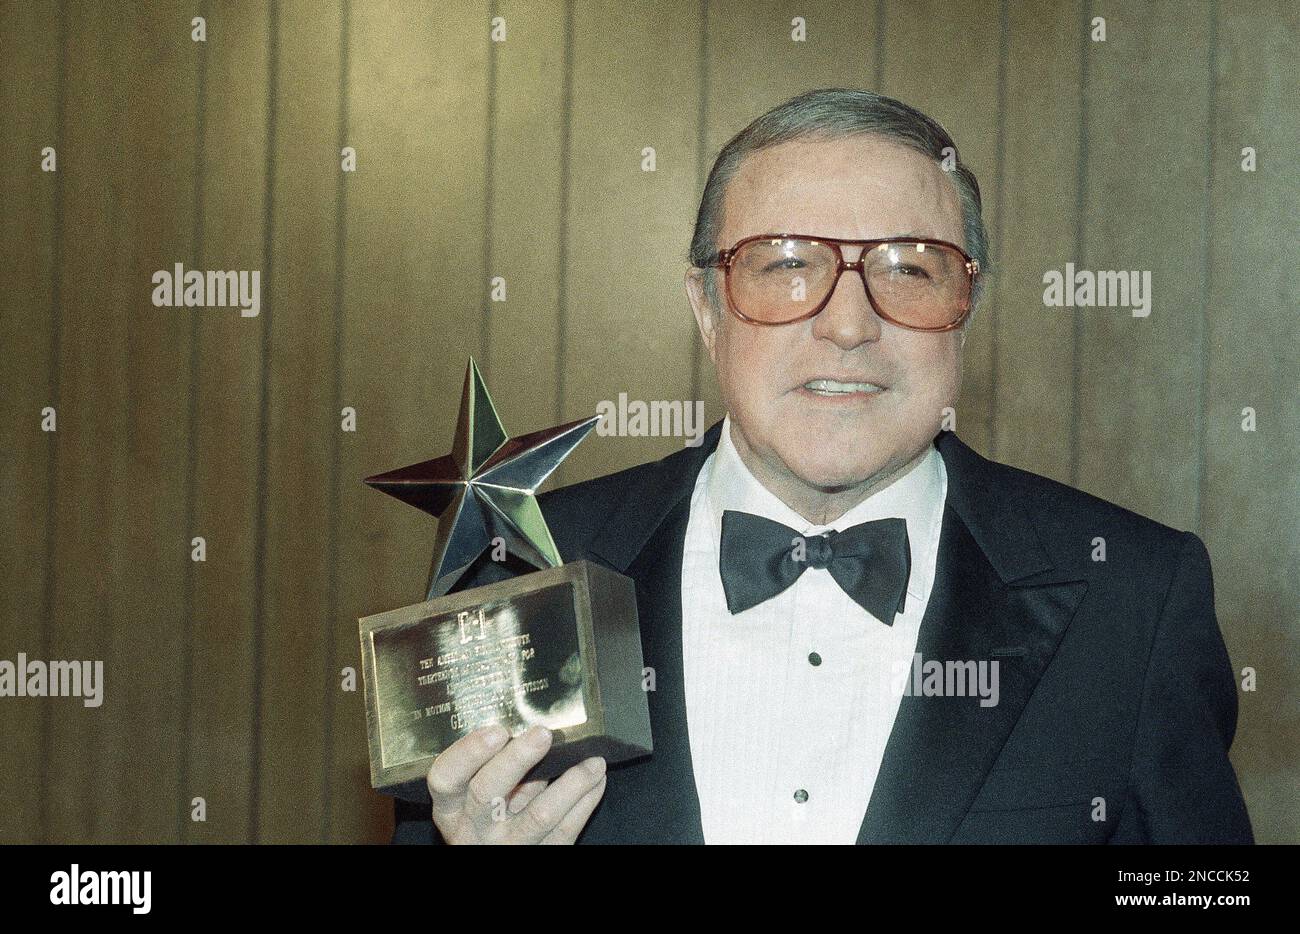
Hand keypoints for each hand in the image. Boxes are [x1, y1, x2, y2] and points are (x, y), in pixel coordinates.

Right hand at [427, 724, 606, 843]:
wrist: (493, 858)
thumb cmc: (487, 817)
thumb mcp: (474, 798)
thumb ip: (493, 768)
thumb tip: (529, 723)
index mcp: (451, 807)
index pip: (445, 778)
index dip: (468, 754)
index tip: (495, 730)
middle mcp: (474, 829)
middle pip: (487, 793)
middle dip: (516, 760)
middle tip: (543, 733)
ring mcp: (507, 847)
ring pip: (539, 815)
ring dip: (571, 784)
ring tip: (593, 761)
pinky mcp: (541, 856)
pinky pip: (565, 830)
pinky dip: (585, 801)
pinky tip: (597, 779)